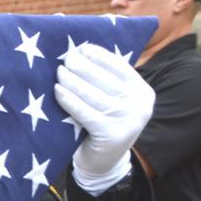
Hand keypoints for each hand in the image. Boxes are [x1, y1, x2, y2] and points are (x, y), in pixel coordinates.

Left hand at [55, 43, 153, 194]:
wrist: (103, 162)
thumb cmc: (101, 120)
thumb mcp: (109, 97)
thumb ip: (102, 74)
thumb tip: (76, 37)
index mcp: (142, 91)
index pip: (119, 65)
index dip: (98, 55)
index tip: (80, 48)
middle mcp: (140, 105)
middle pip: (103, 78)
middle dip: (81, 66)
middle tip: (64, 60)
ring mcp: (127, 121)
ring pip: (92, 94)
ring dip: (71, 80)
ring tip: (58, 73)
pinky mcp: (112, 135)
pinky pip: (85, 112)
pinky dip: (69, 100)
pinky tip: (57, 91)